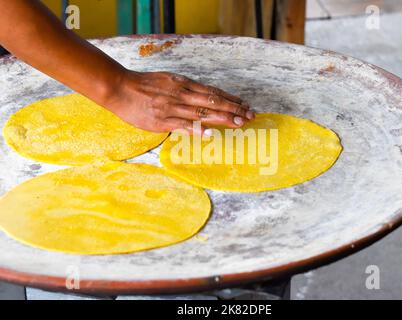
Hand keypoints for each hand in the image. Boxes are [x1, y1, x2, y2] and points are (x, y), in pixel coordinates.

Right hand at [105, 70, 254, 134]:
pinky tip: (211, 133)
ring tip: (240, 123)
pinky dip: (198, 129)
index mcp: (183, 84)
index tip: (245, 104)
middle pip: (213, 102)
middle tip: (251, 115)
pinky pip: (183, 126)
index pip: (212, 92)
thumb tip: (203, 96)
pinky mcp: (163, 121)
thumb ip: (185, 89)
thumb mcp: (168, 80)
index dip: (230, 99)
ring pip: (203, 113)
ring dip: (223, 118)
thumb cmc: (144, 85)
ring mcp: (173, 108)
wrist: (120, 88)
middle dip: (234, 109)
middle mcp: (181, 94)